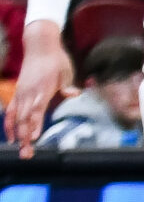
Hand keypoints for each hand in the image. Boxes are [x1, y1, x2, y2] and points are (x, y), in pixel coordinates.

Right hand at [6, 19, 67, 154]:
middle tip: (28, 154)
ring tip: (21, 150)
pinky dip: (10, 125)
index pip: (37, 110)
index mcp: (43, 89)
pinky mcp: (18, 93)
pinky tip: (13, 137)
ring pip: (18, 118)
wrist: (40, 46)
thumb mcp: (67, 71)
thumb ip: (68, 85)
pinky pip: (12, 112)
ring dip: (18, 135)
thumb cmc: (57, 60)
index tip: (34, 138)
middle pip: (26, 119)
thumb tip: (75, 94)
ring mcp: (22, 93)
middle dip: (26, 138)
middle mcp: (30, 93)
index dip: (35, 125)